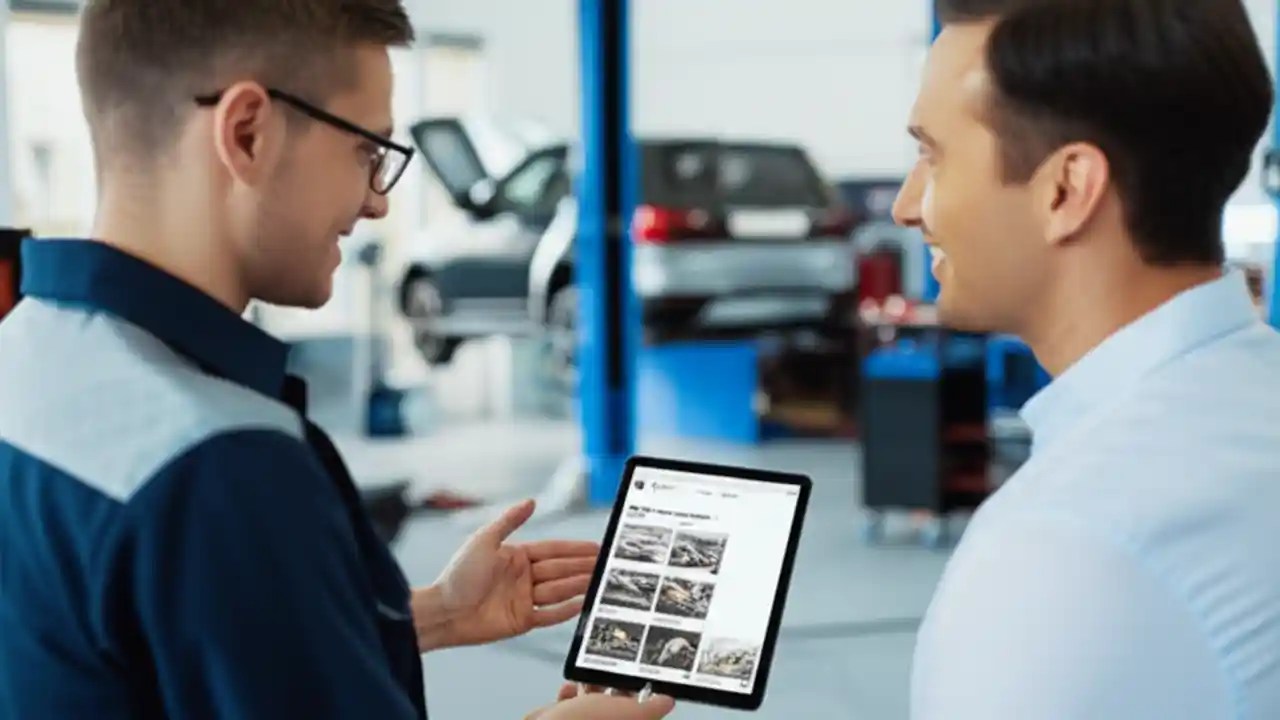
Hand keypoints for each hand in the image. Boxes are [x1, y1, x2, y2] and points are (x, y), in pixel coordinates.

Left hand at [417, 499, 599, 649]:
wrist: (443, 612)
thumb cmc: (457, 575)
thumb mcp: (484, 540)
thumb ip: (509, 521)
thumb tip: (531, 501)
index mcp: (516, 556)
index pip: (552, 550)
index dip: (574, 549)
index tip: (596, 546)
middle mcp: (523, 577)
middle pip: (559, 570)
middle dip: (582, 566)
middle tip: (605, 564)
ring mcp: (524, 599)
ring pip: (558, 590)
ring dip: (579, 585)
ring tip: (599, 581)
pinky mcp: (522, 621)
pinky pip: (550, 615)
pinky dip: (567, 610)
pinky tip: (582, 602)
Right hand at [524, 684, 674, 719]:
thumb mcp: (630, 713)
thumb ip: (652, 708)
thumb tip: (669, 701)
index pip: (640, 708)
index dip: (643, 691)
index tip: (640, 672)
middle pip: (616, 703)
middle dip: (615, 684)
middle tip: (614, 667)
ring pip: (592, 701)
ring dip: (591, 685)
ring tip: (588, 677)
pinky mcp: (561, 719)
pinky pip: (569, 703)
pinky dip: (569, 693)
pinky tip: (569, 689)